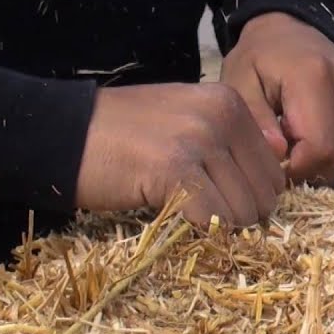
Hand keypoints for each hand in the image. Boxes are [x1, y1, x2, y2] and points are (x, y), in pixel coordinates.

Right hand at [76, 83, 285, 227]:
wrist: (59, 132)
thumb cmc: (123, 136)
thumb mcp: (187, 121)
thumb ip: (230, 144)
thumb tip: (272, 184)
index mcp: (229, 103)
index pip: (273, 171)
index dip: (251, 195)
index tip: (221, 200)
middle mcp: (220, 116)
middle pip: (264, 195)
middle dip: (238, 214)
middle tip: (201, 211)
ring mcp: (199, 141)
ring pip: (242, 212)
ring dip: (216, 225)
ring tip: (183, 210)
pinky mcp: (174, 169)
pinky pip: (213, 219)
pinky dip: (197, 229)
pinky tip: (173, 216)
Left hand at [220, 12, 333, 184]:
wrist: (293, 34)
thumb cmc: (260, 61)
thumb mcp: (239, 84)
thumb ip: (255, 120)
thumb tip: (278, 153)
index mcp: (315, 77)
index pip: (319, 148)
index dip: (296, 168)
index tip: (275, 159)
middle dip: (308, 165)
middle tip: (285, 145)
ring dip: (324, 160)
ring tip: (301, 135)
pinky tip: (321, 132)